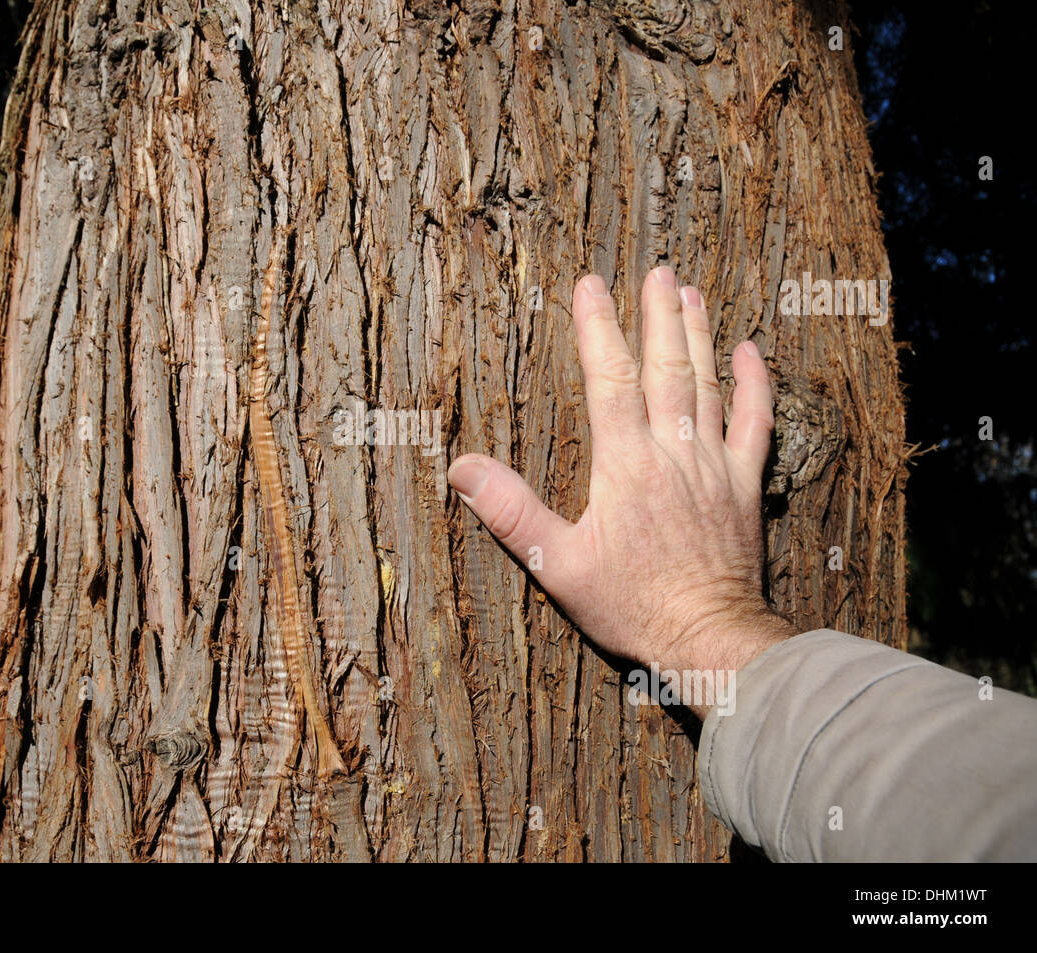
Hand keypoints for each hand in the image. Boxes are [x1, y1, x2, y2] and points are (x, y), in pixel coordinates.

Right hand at [447, 267, 792, 714]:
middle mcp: (672, 453)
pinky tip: (751, 352)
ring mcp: (714, 467)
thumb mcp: (557, 564)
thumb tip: (462, 467)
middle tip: (656, 271)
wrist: (708, 637)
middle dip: (657, 316)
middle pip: (665, 369)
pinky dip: (754, 385)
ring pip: (707, 385)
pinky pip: (755, 424)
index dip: (599, 330)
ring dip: (698, 336)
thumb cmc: (630, 604)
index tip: (591, 285)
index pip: (611, 380)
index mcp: (625, 465)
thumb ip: (511, 511)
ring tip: (690, 292)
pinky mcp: (744, 487)